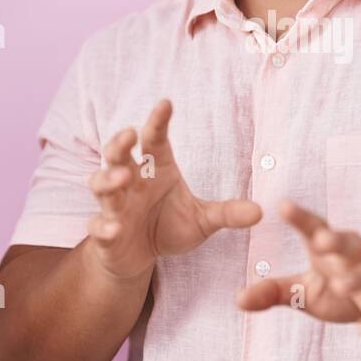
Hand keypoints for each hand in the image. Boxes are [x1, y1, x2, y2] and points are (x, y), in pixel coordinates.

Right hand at [87, 99, 261, 280]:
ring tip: (122, 178)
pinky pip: (98, 225)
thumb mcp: (202, 220)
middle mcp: (131, 182)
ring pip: (100, 184)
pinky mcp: (104, 233)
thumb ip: (227, 213)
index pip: (154, 139)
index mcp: (155, 169)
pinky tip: (114, 228)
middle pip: (117, 155)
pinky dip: (104, 226)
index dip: (158, 121)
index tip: (166, 102)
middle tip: (129, 134)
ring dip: (108, 179)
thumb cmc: (168, 227)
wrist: (139, 257)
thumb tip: (261, 211)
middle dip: (119, 144)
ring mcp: (114, 206)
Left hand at [236, 200, 360, 345]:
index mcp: (335, 253)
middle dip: (338, 240)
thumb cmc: (344, 291)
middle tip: (321, 239)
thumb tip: (238, 299)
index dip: (302, 218)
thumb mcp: (307, 291)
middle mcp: (360, 261)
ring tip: (340, 285)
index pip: (317, 230)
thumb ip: (275, 292)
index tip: (282, 206)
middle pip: (351, 244)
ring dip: (358, 279)